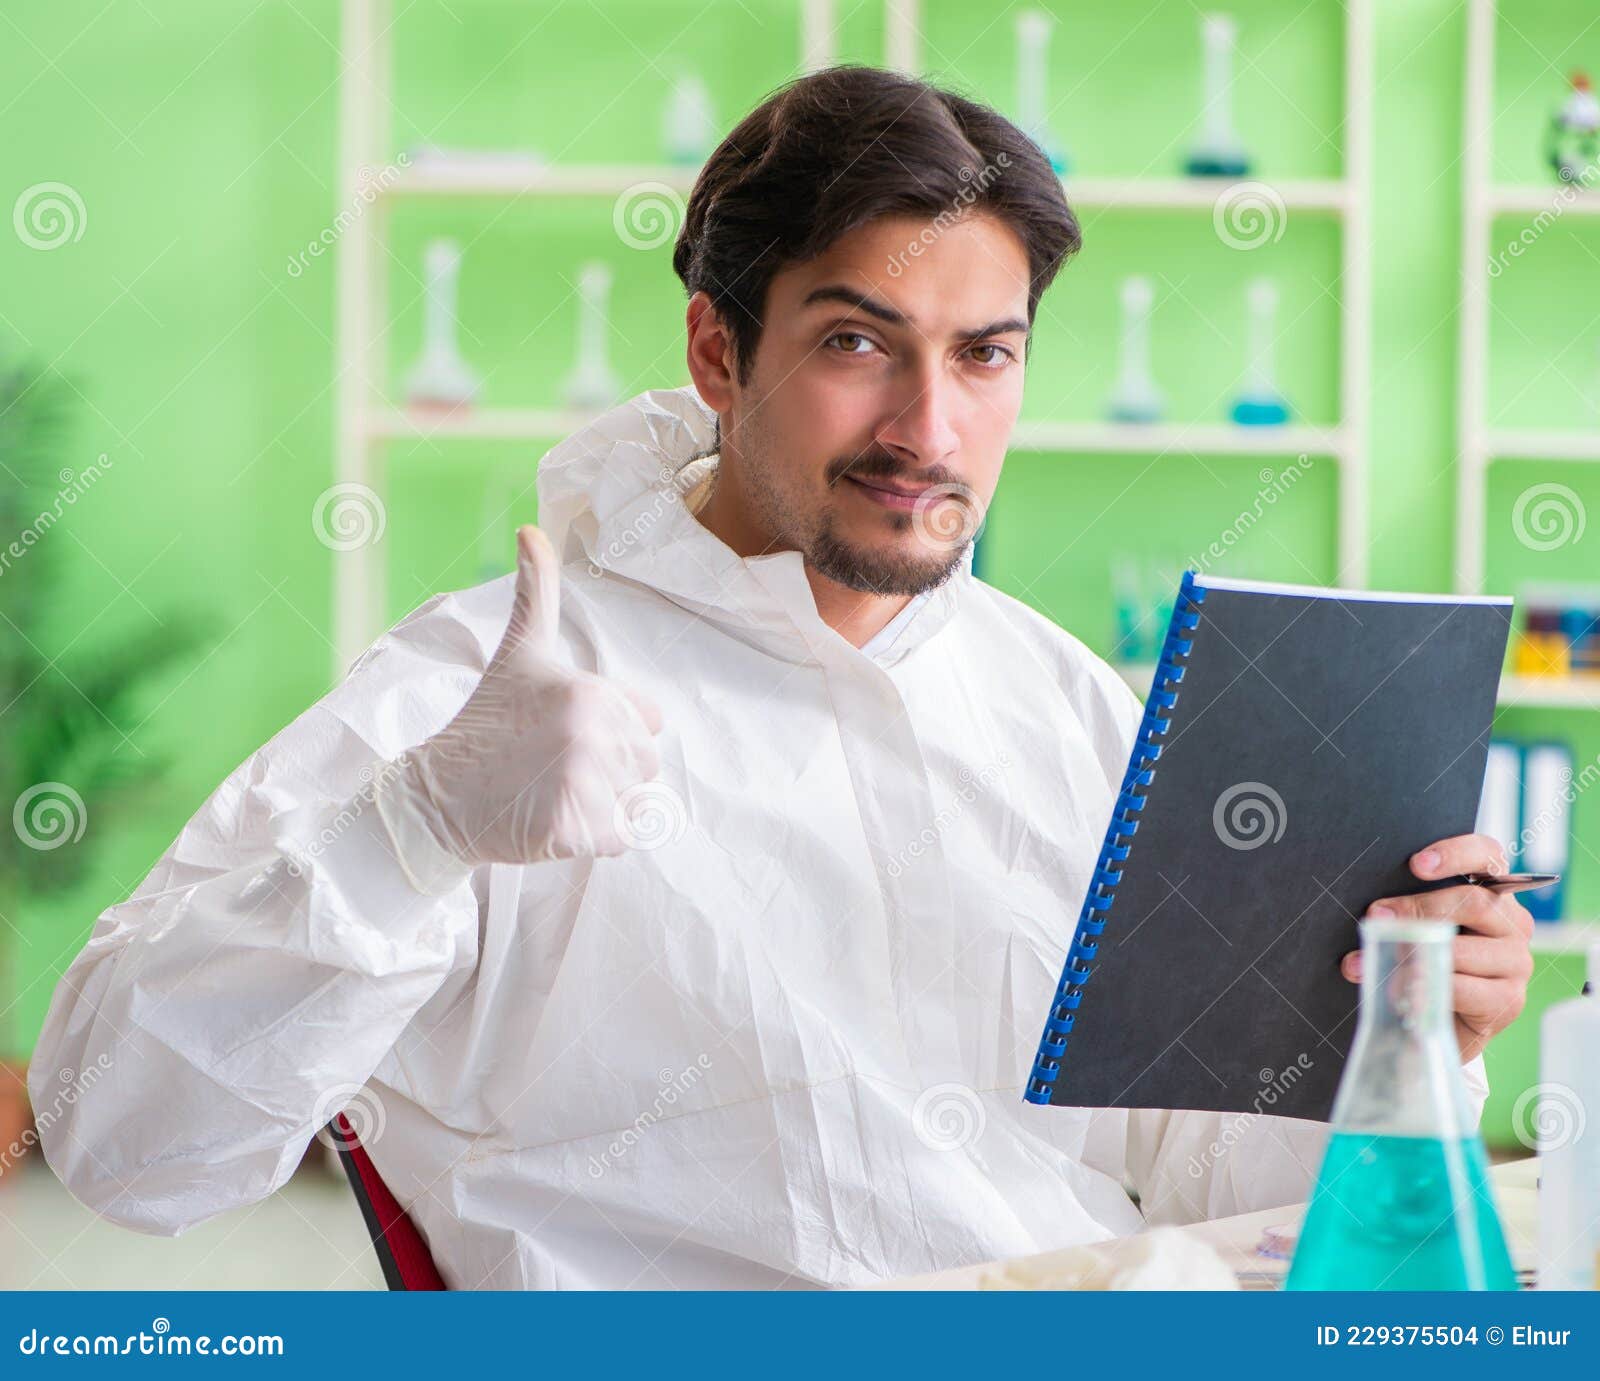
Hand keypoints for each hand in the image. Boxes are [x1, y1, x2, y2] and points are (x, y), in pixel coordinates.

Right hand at [379, 524, 662, 874]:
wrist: (437, 795)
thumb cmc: (486, 724)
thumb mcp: (518, 653)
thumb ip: (537, 593)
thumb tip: (530, 528)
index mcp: (593, 692)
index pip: (648, 725)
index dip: (612, 734)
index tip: (563, 734)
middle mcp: (594, 734)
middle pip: (645, 767)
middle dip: (609, 774)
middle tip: (552, 768)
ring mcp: (584, 784)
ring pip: (636, 804)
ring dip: (603, 807)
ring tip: (551, 793)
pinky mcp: (574, 829)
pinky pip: (620, 840)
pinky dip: (594, 840)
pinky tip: (554, 820)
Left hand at [1342, 833, 1533, 1063]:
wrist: (1433, 1018)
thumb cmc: (1419, 958)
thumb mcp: (1412, 925)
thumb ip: (1403, 908)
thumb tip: (1372, 909)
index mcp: (1491, 891)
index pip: (1486, 855)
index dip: (1454, 854)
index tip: (1416, 864)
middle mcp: (1511, 922)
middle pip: (1472, 902)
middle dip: (1417, 909)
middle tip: (1376, 918)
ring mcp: (1515, 962)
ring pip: (1464, 948)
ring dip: (1412, 954)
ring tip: (1372, 960)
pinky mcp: (1508, 1000)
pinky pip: (1464, 988)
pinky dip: (1426, 987)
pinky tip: (1401, 991)